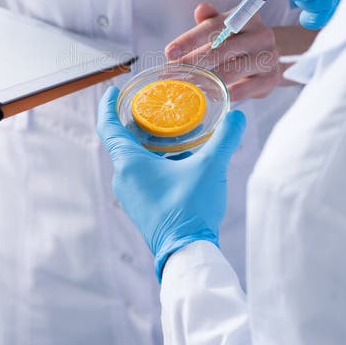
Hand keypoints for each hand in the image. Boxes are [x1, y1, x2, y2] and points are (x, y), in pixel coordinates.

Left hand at [97, 87, 246, 280]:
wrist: (187, 254)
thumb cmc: (190, 210)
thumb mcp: (211, 168)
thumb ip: (225, 139)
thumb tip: (237, 116)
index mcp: (130, 163)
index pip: (108, 126)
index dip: (108, 105)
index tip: (114, 90)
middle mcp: (124, 178)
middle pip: (123, 141)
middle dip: (137, 122)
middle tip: (153, 106)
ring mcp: (131, 194)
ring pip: (134, 159)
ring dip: (149, 144)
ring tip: (173, 131)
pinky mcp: (142, 206)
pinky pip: (142, 175)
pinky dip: (155, 161)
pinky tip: (180, 160)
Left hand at [166, 2, 282, 102]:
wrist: (269, 59)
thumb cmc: (239, 41)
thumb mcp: (225, 27)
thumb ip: (210, 19)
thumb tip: (201, 9)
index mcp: (247, 17)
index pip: (214, 26)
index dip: (189, 40)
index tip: (170, 53)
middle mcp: (261, 35)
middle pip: (221, 49)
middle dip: (193, 62)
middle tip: (172, 73)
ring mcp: (268, 58)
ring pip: (231, 71)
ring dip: (206, 80)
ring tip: (187, 86)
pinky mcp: (270, 79)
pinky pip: (243, 89)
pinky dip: (224, 94)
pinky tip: (210, 96)